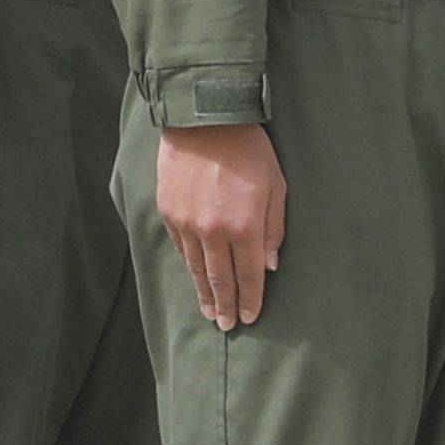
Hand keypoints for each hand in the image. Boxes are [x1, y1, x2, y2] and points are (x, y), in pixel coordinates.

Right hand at [155, 122, 285, 334]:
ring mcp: (187, 223)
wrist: (203, 118)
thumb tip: (269, 265)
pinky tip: (194, 275)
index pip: (249, 275)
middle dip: (225, 305)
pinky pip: (180, 247)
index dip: (251, 299)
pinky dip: (188, 265)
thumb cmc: (248, 148)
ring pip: (196, 268)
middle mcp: (213, 231)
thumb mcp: (276, 185)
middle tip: (227, 325)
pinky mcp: (168, 212)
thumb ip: (274, 228)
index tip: (250, 317)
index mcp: (245, 227)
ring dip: (204, 292)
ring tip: (209, 310)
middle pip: (220, 279)